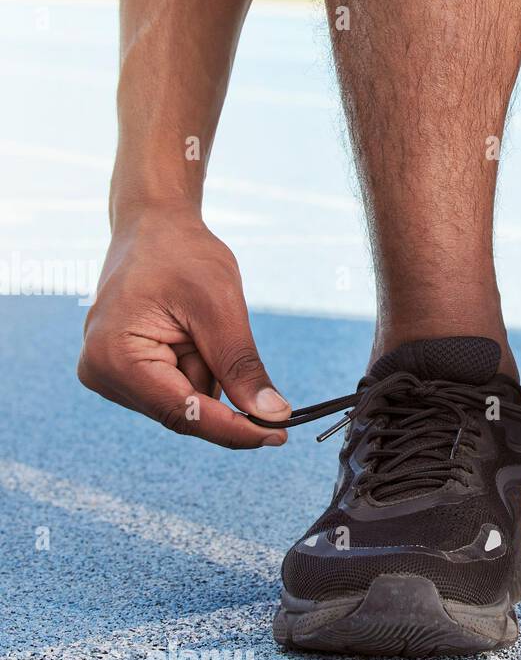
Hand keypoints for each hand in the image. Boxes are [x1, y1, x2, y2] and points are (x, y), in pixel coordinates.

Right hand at [79, 206, 290, 448]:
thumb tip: (272, 416)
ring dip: (208, 368)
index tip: (279, 434)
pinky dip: (197, 362)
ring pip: (184, 398)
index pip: (183, 414)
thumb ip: (241, 366)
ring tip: (196, 320)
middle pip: (183, 409)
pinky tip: (190, 328)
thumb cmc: (181, 254)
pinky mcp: (124, 368)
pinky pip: (176, 383)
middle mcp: (102, 374)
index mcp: (115, 359)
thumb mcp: (220, 307)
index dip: (235, 429)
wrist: (154, 225)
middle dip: (217, 379)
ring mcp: (109, 373)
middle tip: (221, 329)